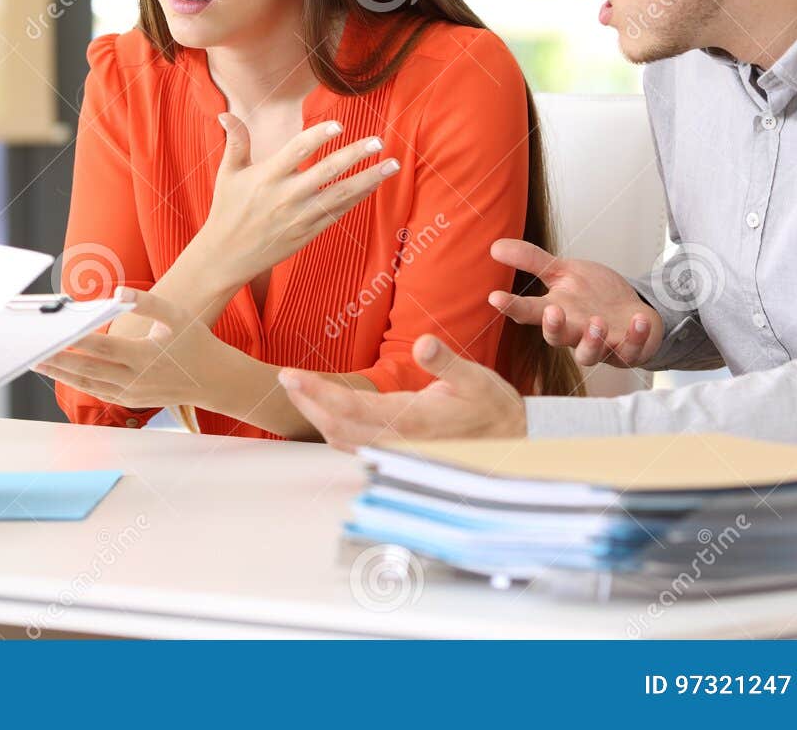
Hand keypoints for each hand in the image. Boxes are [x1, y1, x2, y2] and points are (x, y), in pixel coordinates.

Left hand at [34, 289, 238, 407]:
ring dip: (63, 375)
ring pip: (90, 385)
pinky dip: (79, 383)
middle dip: (59, 362)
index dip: (77, 342)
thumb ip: (147, 302)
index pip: (103, 348)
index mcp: (146, 356)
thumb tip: (119, 292)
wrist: (214, 380)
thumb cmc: (195, 343)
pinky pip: (99, 392)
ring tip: (40, 362)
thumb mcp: (177, 316)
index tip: (54, 335)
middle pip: (89, 371)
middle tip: (32, 352)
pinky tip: (64, 373)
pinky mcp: (131, 401)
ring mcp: (132, 393)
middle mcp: (136, 379)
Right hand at [188, 115, 398, 289]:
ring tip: (391, 165)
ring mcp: (300, 216)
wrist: (227, 257)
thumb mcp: (228, 174)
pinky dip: (358, 197)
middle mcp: (286, 196)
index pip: (297, 149)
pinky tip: (374, 184)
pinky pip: (339, 212)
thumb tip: (226, 113)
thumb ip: (235, 141)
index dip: (319, 135)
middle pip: (327, 171)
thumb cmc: (227, 211)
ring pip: (341, 194)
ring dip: (369, 178)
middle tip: (378, 141)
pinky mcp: (309, 232)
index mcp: (266, 177)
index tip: (339, 125)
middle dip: (355, 155)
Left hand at [278, 335, 525, 451]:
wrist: (511, 441)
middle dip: (307, 402)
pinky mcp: (396, 452)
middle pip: (335, 428)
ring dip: (314, 415)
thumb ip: (445, 362)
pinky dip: (330, 426)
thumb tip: (424, 343)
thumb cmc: (491, 406)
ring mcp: (395, 451)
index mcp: (412, 421)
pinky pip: (353, 444)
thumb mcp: (475, 377)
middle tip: (285, 377)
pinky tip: (322, 409)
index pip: (351, 409)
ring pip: (341, 440)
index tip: (290, 375)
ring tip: (296, 388)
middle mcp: (398, 441)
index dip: (316, 392)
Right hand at [488, 240, 659, 367]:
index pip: (528, 312)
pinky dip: (636, 337)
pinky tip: (639, 318)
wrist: (631, 310)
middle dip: (554, 328)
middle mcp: (574, 333)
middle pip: (557, 339)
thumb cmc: (594, 295)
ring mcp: (600, 345)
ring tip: (597, 323)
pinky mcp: (627, 351)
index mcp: (556, 312)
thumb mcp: (564, 272)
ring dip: (592, 341)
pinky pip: (631, 351)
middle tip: (553, 311)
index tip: (496, 297)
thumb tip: (495, 246)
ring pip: (589, 354)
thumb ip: (532, 261)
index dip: (512, 306)